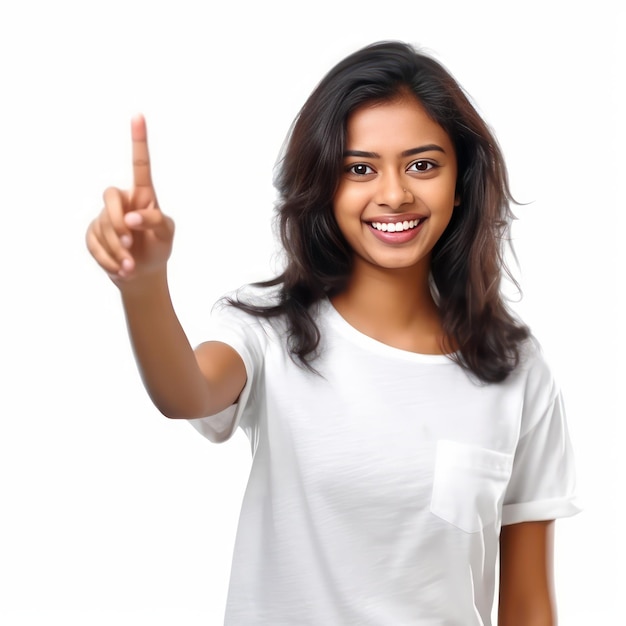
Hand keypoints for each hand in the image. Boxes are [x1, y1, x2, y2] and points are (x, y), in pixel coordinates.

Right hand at [86, 114, 174, 284]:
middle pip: (109, 197)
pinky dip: (109, 259)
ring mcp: (105, 216)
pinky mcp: (92, 233)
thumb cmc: (158, 248)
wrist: (142, 273)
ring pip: (102, 225)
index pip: (140, 166)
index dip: (138, 142)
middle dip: (117, 221)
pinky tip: (122, 268)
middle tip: (129, 241)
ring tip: (131, 264)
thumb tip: (131, 217)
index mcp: (143, 195)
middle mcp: (122, 201)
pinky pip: (93, 242)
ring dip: (117, 249)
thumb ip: (155, 221)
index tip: (138, 116)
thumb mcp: (166, 234)